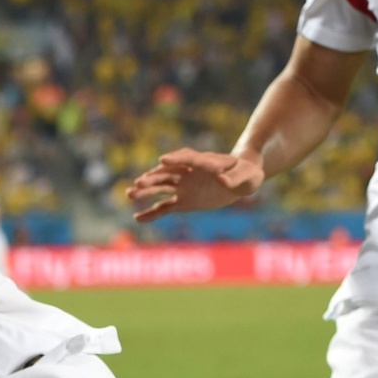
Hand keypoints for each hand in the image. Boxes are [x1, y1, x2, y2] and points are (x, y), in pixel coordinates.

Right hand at [126, 149, 265, 221]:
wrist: (243, 179)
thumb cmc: (248, 173)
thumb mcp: (248, 175)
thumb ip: (235, 177)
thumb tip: (222, 179)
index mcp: (205, 163)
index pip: (188, 159)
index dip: (175, 159)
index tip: (163, 160)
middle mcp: (189, 173)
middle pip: (168, 173)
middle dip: (154, 177)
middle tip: (139, 182)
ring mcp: (184, 187)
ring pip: (162, 188)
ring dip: (146, 191)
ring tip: (129, 194)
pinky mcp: (184, 201)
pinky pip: (165, 208)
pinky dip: (152, 213)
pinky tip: (137, 218)